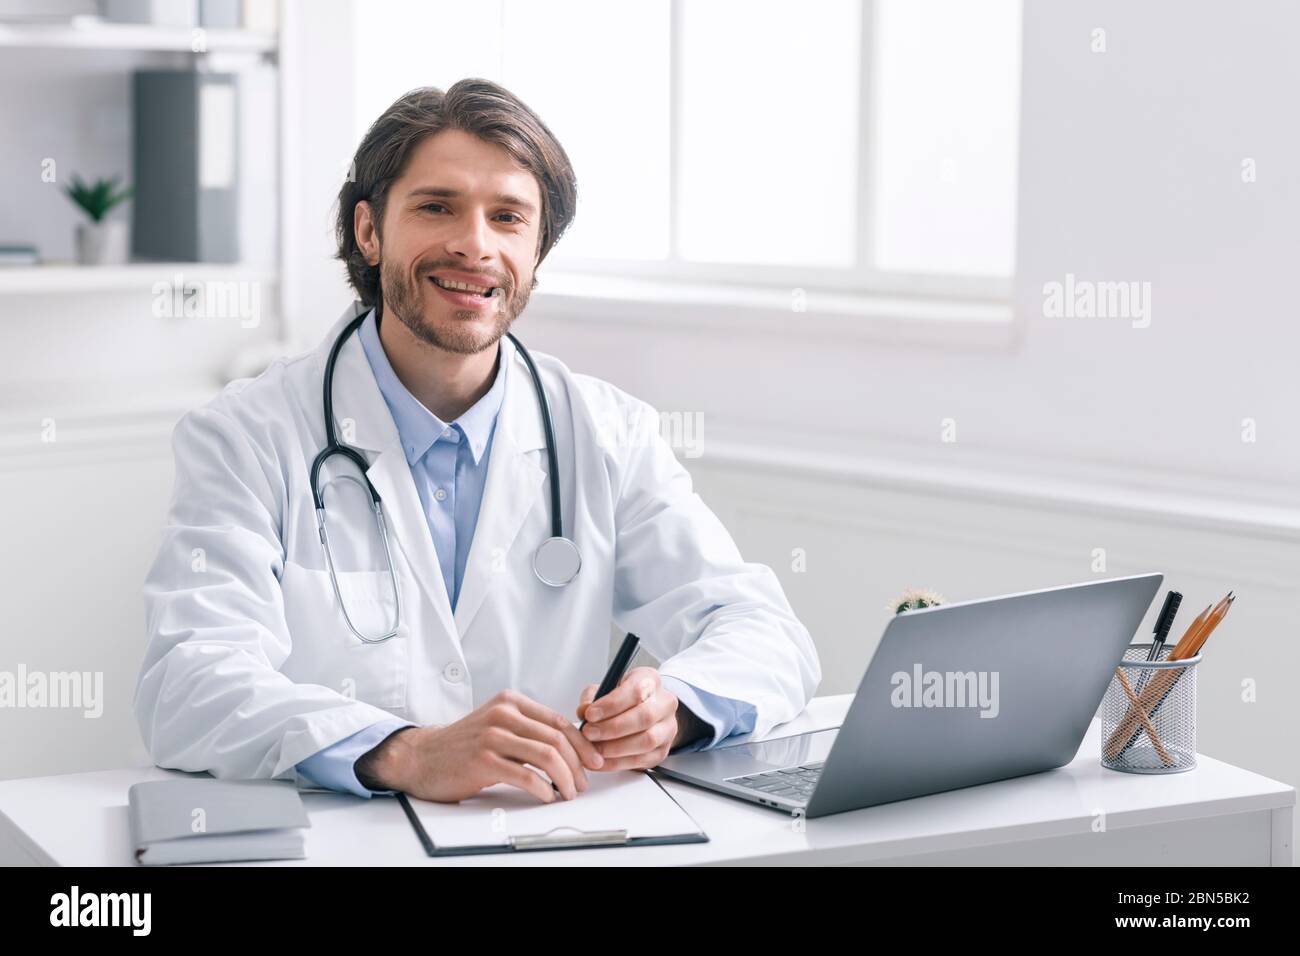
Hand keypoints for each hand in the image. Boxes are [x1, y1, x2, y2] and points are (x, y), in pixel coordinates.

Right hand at [356, 689, 603, 803]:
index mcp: (511, 701)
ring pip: (546, 755)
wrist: (421, 757)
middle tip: (582, 784)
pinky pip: (526, 775)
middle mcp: (503, 713)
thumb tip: (571, 749)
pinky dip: (543, 788)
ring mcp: (492, 735)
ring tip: (568, 793)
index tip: (593, 761)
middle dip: (577, 765)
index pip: (559, 721)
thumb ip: (528, 730)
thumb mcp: (498, 725)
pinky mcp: (483, 760)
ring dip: (565, 778)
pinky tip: (547, 796)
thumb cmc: (463, 745)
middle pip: (557, 739)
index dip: (582, 744)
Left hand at [576, 666, 689, 770]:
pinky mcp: (662, 751)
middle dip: (612, 728)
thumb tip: (584, 711)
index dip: (612, 704)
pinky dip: (617, 763)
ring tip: (594, 748)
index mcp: (650, 680)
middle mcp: (665, 703)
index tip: (590, 714)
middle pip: (644, 717)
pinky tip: (601, 761)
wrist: (644, 712)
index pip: (636, 690)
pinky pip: (642, 760)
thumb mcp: (605, 689)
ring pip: (647, 740)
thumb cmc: (623, 699)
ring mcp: (667, 728)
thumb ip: (592, 698)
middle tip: (589, 733)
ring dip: (616, 748)